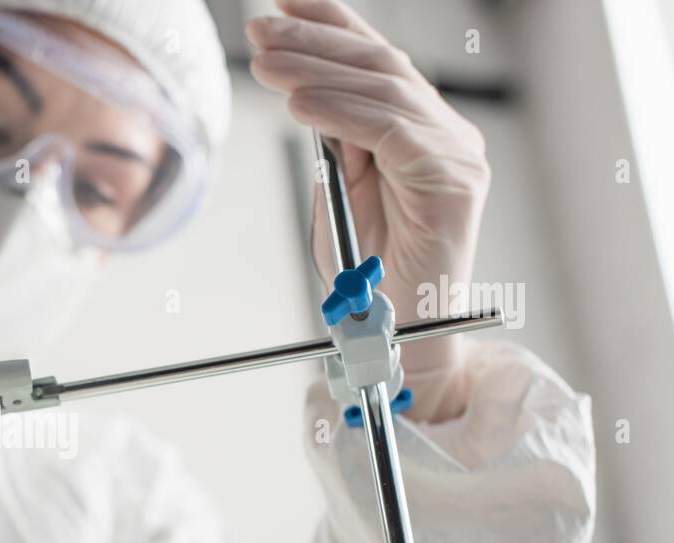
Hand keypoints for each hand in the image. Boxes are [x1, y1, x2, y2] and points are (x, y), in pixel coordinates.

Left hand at [247, 0, 491, 419]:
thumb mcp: (339, 194)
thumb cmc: (369, 275)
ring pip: (384, 91)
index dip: (331, 24)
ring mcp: (457, 156)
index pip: (376, 61)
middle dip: (313, 40)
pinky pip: (391, 132)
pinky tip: (299, 102)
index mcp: (421, 131)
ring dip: (315, 70)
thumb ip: (334, 144)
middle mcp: (447, 134)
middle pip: (379, 66)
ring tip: (266, 59)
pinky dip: (340, 113)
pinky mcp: (454, 183)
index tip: (281, 3)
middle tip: (260, 25)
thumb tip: (306, 90)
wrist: (402, 334)